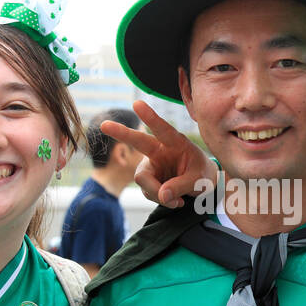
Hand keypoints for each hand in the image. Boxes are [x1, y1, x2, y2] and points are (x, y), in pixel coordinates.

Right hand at [100, 100, 214, 208]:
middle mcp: (159, 150)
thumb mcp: (199, 180)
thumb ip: (181, 186)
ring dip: (158, 193)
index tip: (137, 104)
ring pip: (143, 179)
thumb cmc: (201, 174)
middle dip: (121, 133)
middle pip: (138, 142)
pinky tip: (174, 200)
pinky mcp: (148, 179)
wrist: (201, 184)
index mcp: (176, 142)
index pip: (162, 129)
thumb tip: (162, 195)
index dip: (150, 118)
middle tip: (104, 125)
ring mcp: (151, 165)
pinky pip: (148, 192)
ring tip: (178, 201)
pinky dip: (161, 200)